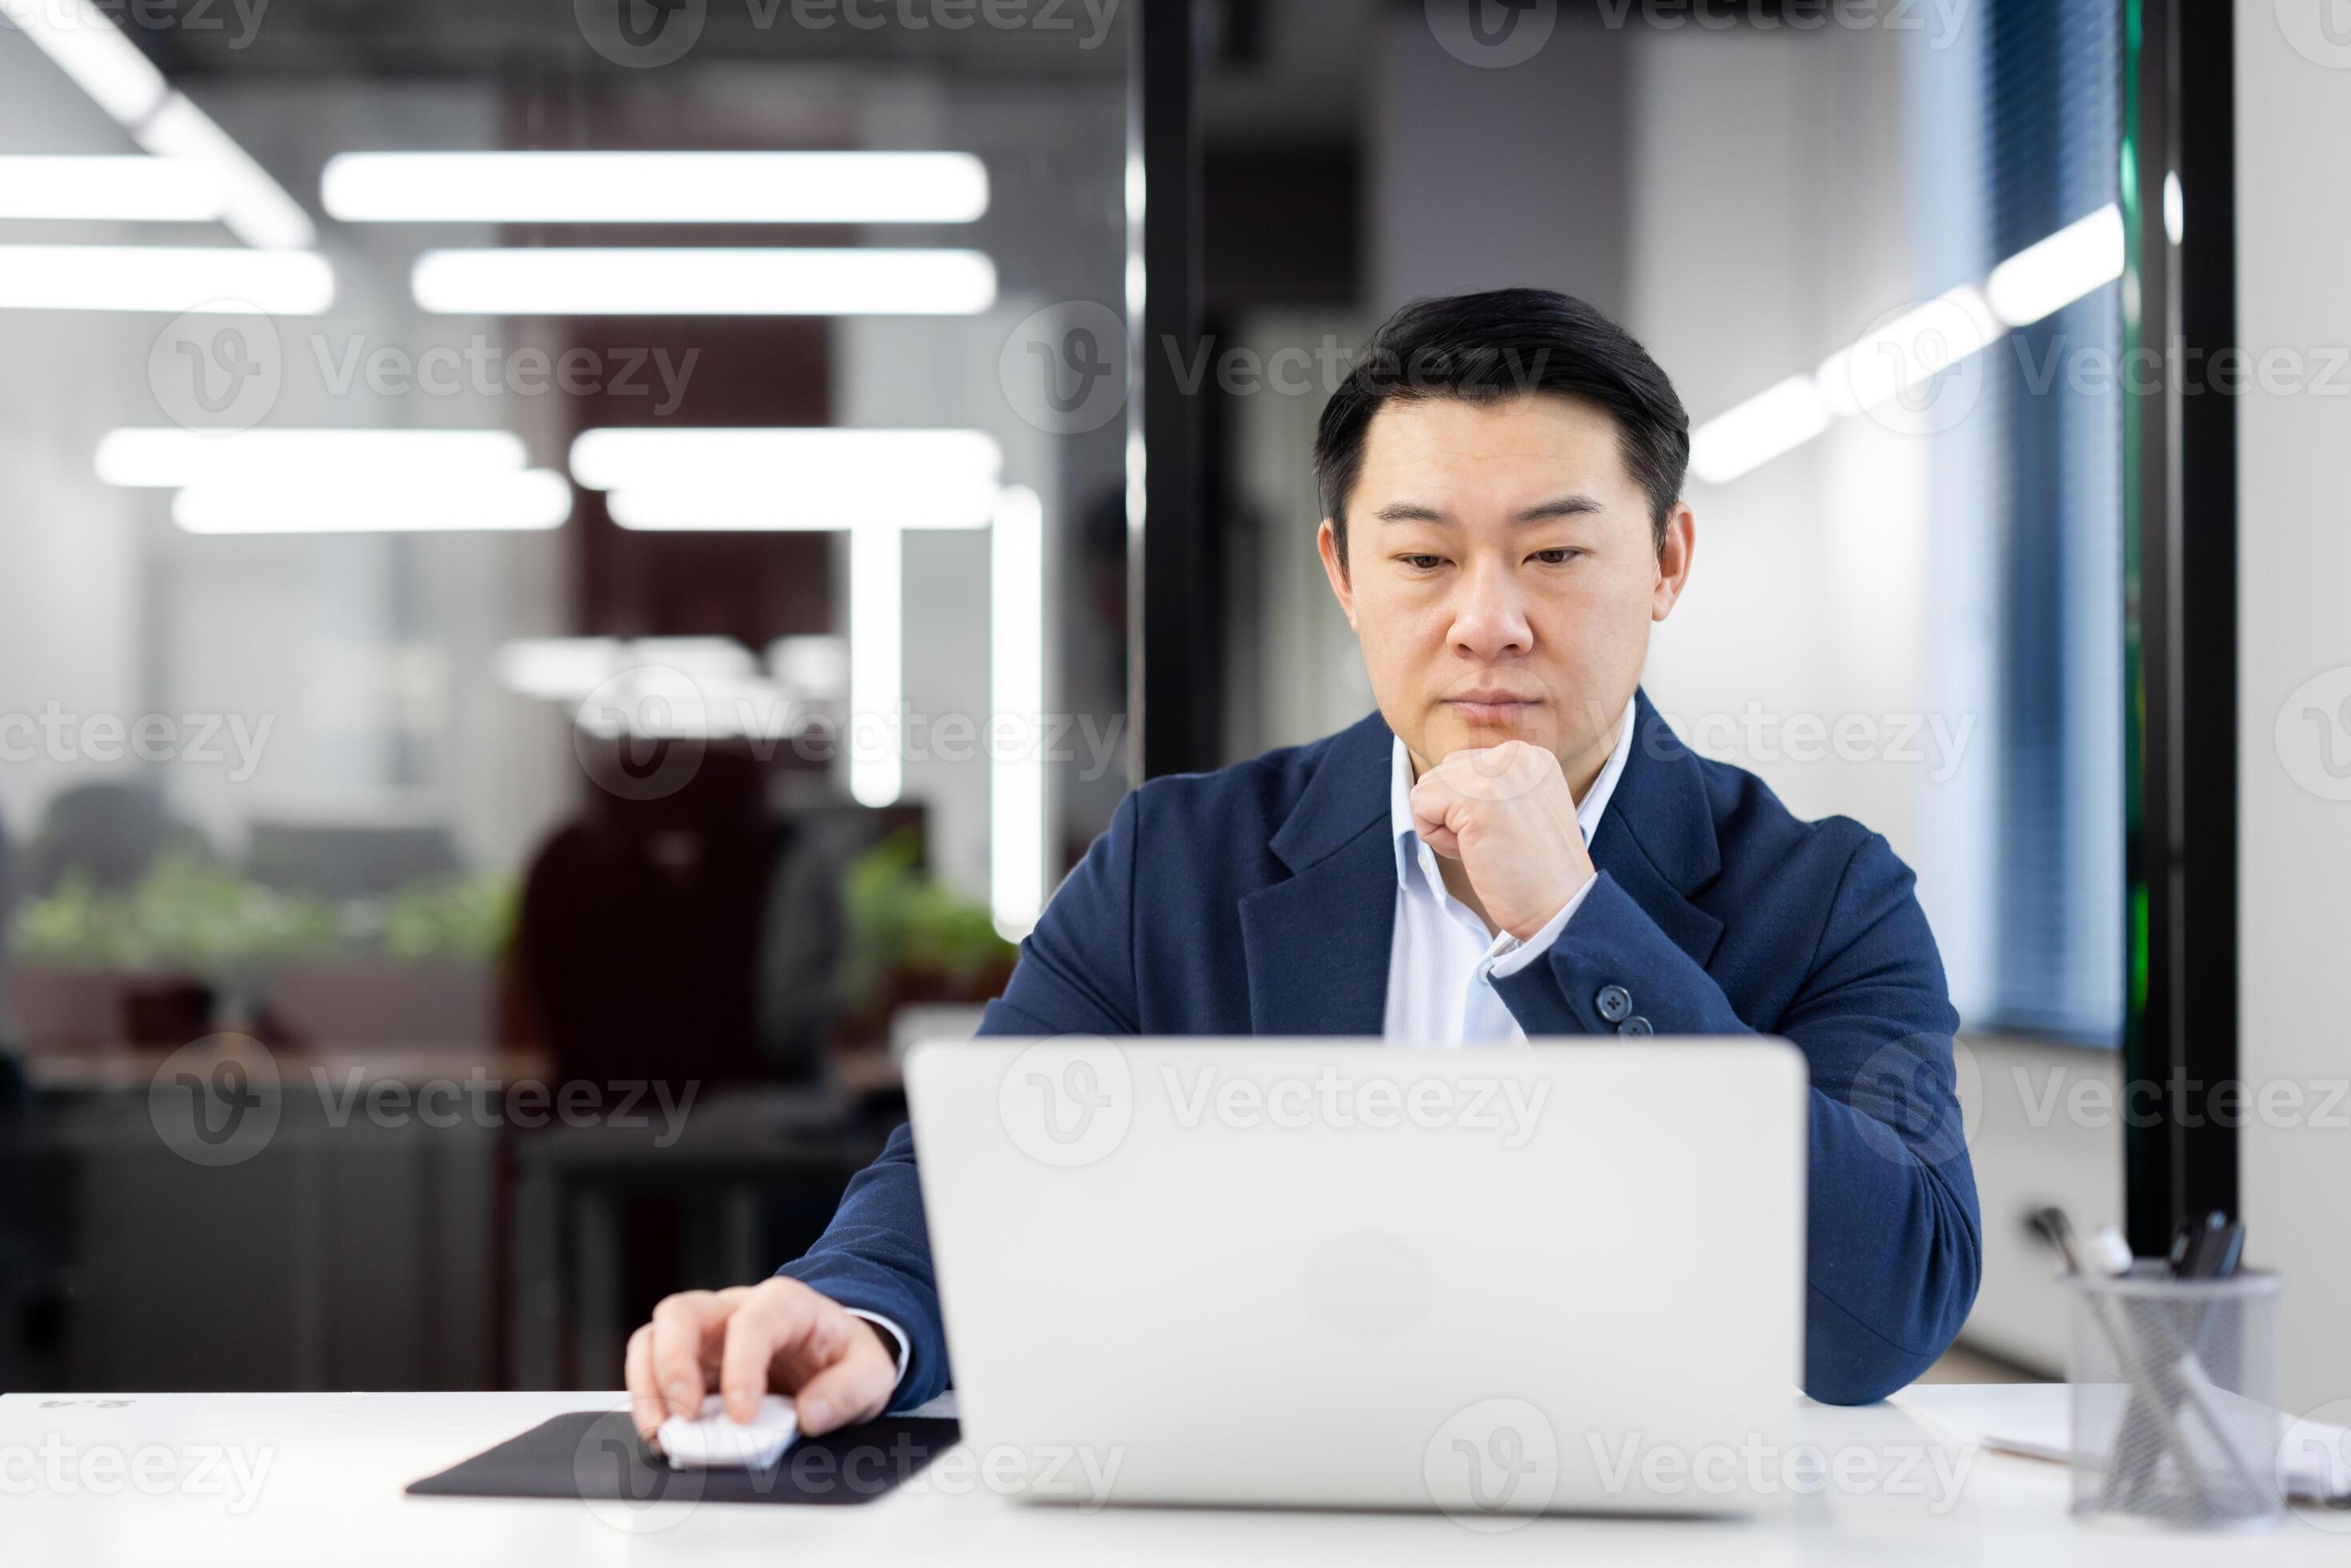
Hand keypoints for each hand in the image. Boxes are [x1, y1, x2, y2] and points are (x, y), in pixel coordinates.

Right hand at [625, 1277, 896, 1444]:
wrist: (833, 1353)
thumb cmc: (845, 1355)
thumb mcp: (871, 1372)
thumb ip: (847, 1391)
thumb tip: (808, 1415)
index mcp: (784, 1304)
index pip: (750, 1324)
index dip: (740, 1369)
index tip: (742, 1416)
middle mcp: (734, 1310)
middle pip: (683, 1313)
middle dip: (673, 1365)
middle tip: (684, 1417)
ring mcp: (707, 1335)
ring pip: (654, 1335)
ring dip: (648, 1383)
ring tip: (661, 1431)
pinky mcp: (690, 1363)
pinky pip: (650, 1367)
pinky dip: (646, 1398)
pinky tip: (659, 1430)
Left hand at [1408, 740, 1594, 940]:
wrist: (1562, 906)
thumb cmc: (1536, 872)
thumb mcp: (1520, 810)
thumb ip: (1488, 788)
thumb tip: (1438, 788)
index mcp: (1528, 756)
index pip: (1462, 766)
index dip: (1467, 809)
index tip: (1504, 832)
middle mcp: (1515, 755)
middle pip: (1442, 774)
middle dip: (1453, 815)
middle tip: (1494, 844)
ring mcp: (1497, 772)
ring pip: (1427, 788)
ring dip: (1444, 827)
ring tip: (1486, 847)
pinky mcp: (1476, 797)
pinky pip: (1419, 805)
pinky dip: (1435, 838)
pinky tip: (1473, 851)